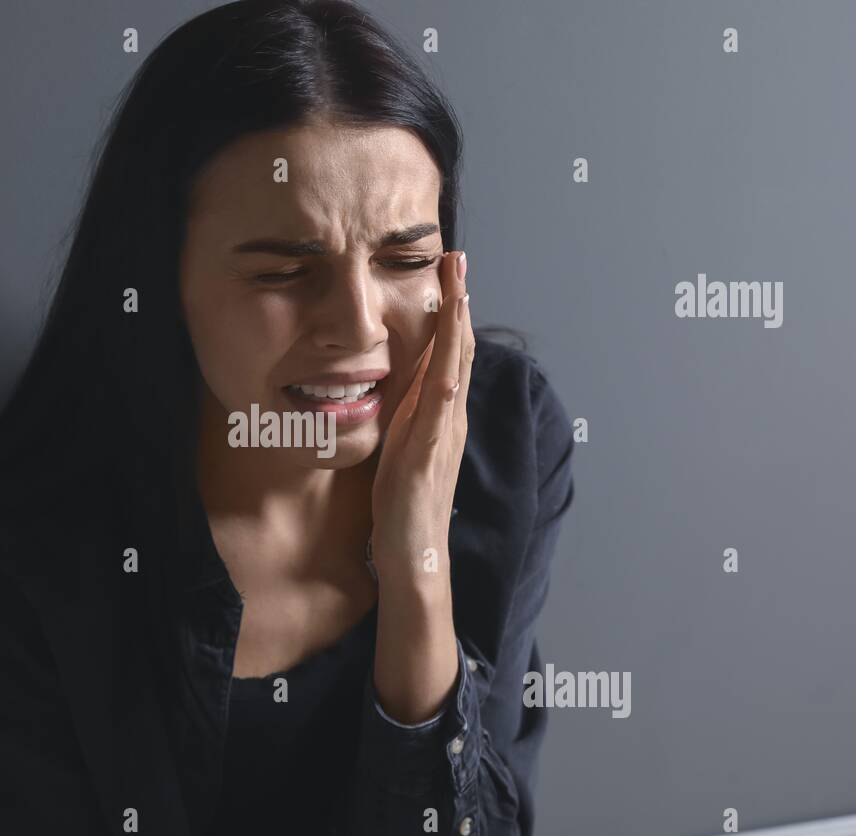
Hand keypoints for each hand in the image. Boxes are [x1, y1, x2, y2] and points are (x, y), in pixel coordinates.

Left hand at [369, 250, 474, 585]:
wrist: (414, 558)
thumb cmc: (402, 508)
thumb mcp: (401, 448)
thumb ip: (405, 416)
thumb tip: (396, 385)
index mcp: (439, 416)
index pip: (448, 354)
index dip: (450, 312)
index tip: (448, 272)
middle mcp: (449, 419)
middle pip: (457, 350)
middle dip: (458, 302)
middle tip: (458, 257)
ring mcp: (442, 435)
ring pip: (454, 369)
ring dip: (457, 325)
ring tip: (459, 284)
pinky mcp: (427, 456)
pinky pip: (440, 409)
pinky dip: (446, 375)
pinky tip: (448, 351)